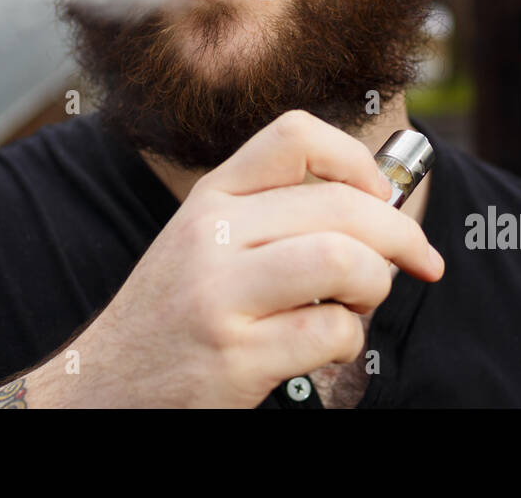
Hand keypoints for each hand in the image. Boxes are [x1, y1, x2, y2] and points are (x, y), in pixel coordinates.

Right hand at [58, 110, 444, 407]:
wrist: (103, 385)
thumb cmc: (174, 313)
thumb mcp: (205, 241)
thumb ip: (271, 215)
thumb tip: (377, 203)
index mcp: (211, 197)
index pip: (296, 135)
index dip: (357, 159)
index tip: (382, 195)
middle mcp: (212, 235)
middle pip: (341, 205)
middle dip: (401, 235)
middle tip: (417, 260)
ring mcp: (220, 295)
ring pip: (343, 260)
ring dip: (376, 286)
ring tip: (358, 305)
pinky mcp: (234, 356)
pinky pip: (331, 334)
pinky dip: (349, 343)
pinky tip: (327, 348)